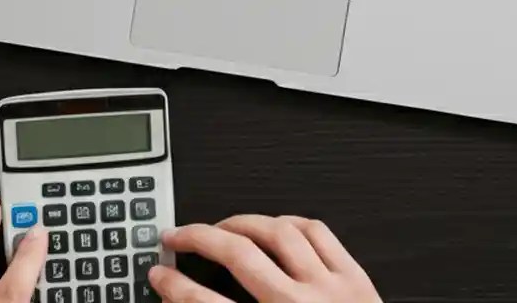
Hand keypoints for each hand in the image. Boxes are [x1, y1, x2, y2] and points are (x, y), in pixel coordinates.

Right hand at [150, 215, 381, 302]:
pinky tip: (273, 225)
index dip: (176, 286)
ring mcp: (331, 290)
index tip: (160, 275)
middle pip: (238, 256)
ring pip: (277, 233)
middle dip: (198, 238)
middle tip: (177, 236)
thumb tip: (192, 302)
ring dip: (240, 223)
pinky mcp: (356, 279)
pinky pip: (317, 231)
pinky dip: (289, 222)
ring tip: (221, 226)